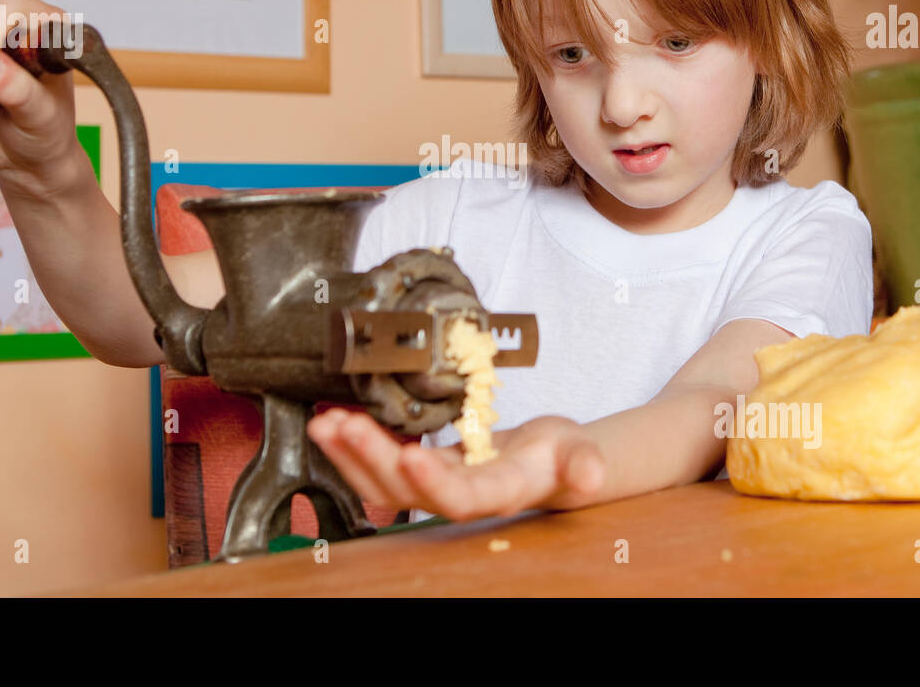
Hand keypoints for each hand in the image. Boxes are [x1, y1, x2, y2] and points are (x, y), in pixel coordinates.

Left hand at [307, 409, 606, 522]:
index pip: (463, 497)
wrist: (550, 461)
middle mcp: (461, 495)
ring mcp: (436, 484)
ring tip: (326, 423)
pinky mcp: (421, 470)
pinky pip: (380, 465)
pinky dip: (354, 445)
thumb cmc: (563, 455)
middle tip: (344, 425)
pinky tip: (334, 423)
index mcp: (499, 491)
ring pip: (385, 481)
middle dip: (373, 457)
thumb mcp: (582, 452)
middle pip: (409, 489)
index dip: (436, 484)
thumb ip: (587, 464)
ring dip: (351, 454)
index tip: (411, 458)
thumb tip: (593, 476)